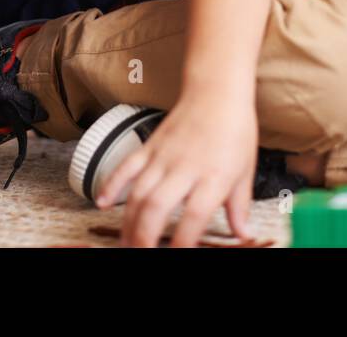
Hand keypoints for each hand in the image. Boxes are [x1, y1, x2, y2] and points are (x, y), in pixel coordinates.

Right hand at [96, 94, 257, 246]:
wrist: (216, 91)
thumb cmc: (234, 129)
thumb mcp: (245, 170)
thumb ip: (239, 206)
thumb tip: (243, 234)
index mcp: (214, 175)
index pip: (194, 215)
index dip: (183, 240)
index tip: (177, 256)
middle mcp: (185, 166)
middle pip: (157, 206)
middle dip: (144, 237)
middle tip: (141, 254)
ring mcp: (163, 155)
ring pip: (138, 192)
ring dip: (127, 221)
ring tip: (124, 243)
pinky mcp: (150, 146)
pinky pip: (125, 166)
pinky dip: (111, 184)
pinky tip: (101, 203)